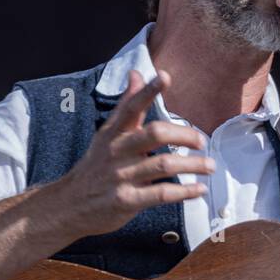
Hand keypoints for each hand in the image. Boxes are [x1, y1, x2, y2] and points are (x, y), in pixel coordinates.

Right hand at [55, 69, 213, 236]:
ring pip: (164, 164)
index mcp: (114, 133)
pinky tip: (199, 189)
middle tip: (202, 141)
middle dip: (184, 135)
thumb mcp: (107, 134)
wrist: (69, 206)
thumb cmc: (95, 167)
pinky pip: (161, 194)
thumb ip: (126, 106)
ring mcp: (121, 176)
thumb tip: (137, 73)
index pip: (131, 107)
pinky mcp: (126, 200)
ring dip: (193, 165)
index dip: (148, 91)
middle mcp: (117, 151)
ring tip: (210, 166)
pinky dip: (184, 192)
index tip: (165, 76)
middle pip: (154, 134)